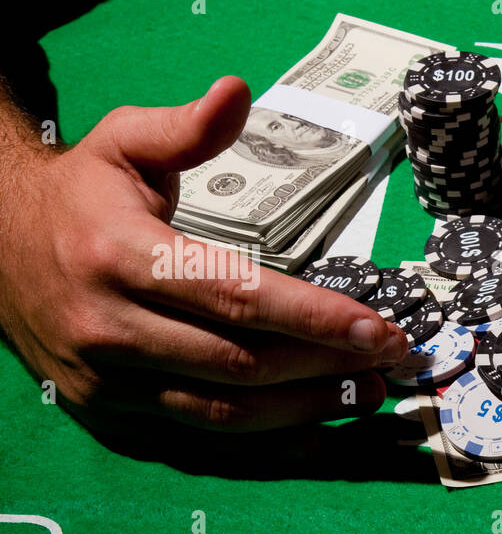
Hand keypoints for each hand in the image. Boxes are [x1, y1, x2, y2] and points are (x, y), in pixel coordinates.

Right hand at [0, 76, 408, 431]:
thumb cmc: (78, 197)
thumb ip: (184, 128)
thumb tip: (236, 92)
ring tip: (367, 390)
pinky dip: (266, 441)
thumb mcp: (120, 144)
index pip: (235, 295)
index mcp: (119, 255)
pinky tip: (318, 427)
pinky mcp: (111, 412)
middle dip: (327, 364)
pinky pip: (202, 438)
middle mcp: (110, 326)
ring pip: (227, 411)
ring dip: (309, 406)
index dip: (314, 317)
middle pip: (242, 362)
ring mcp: (108, 379)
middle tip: (390, 357)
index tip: (378, 328)